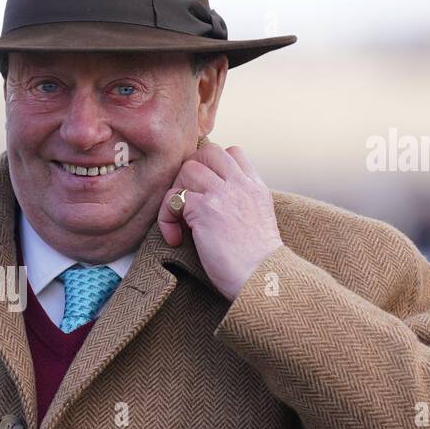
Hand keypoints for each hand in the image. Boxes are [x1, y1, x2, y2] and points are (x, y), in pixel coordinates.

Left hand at [158, 142, 282, 299]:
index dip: (211, 166)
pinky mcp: (205, 209)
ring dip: (176, 193)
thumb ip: (240, 204)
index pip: (232, 153)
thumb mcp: (258, 221)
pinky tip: (176, 238)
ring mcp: (222, 193)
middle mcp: (240, 184)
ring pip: (187, 169)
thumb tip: (212, 204)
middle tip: (187, 202)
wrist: (262, 277)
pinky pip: (173, 198)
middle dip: (189, 172)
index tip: (204, 191)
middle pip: (207, 152)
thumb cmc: (257, 262)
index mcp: (255, 187)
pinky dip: (167, 218)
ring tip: (180, 220)